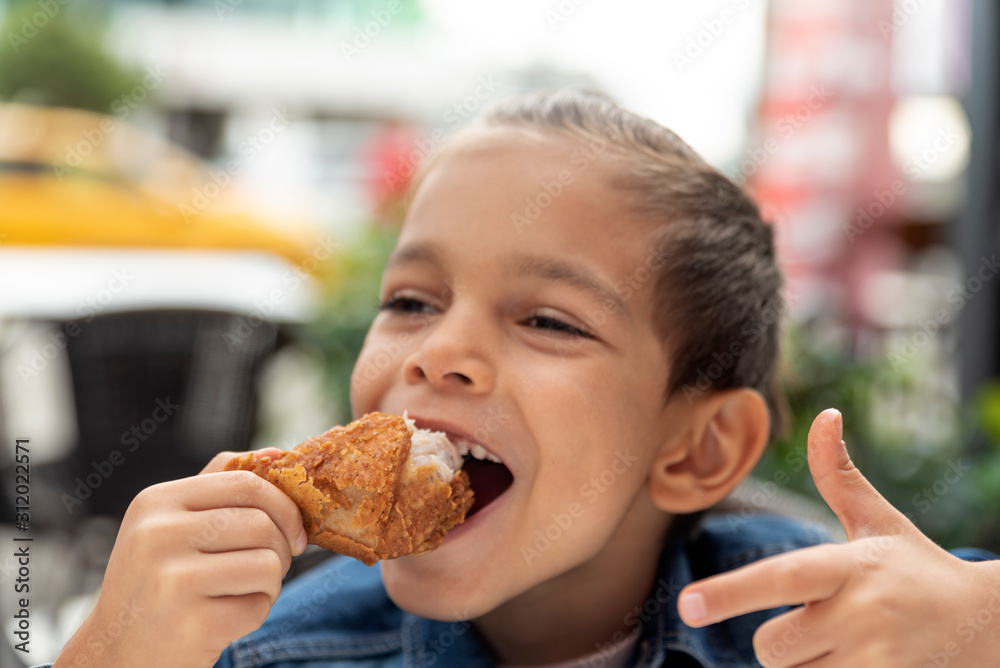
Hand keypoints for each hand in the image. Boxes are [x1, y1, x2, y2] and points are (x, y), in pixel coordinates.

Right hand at [55, 449, 306, 667]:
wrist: (118, 653)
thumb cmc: (158, 582)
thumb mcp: (171, 525)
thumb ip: (220, 486)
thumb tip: (276, 454)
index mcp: (157, 502)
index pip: (246, 483)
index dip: (285, 506)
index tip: (293, 532)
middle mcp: (158, 536)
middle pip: (262, 524)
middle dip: (281, 549)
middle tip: (269, 568)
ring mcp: (172, 581)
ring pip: (268, 564)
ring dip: (271, 584)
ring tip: (242, 592)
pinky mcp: (191, 624)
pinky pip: (258, 606)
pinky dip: (256, 613)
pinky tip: (227, 618)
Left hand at [677, 409, 999, 666]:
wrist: (987, 627)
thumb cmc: (916, 567)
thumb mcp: (878, 521)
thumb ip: (838, 475)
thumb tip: (825, 415)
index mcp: (852, 567)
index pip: (783, 578)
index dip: (731, 591)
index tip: (687, 604)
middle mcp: (862, 616)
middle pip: (772, 645)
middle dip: (779, 638)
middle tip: (819, 619)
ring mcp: (875, 663)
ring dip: (805, 663)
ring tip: (847, 641)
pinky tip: (856, 662)